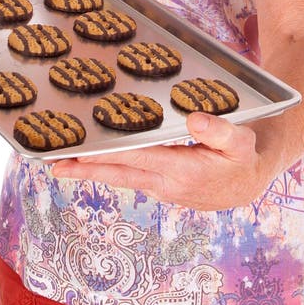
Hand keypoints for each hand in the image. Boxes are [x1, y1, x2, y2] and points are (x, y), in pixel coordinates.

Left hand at [52, 112, 272, 210]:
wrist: (250, 182)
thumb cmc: (243, 155)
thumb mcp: (240, 139)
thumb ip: (218, 128)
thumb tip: (193, 118)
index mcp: (183, 170)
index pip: (135, 158)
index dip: (105, 155)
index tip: (78, 154)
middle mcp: (167, 183)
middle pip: (119, 173)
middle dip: (85, 169)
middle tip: (53, 164)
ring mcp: (163, 187)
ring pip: (122, 177)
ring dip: (92, 171)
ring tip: (61, 165)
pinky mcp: (162, 185)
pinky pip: (131, 176)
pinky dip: (110, 169)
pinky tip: (93, 163)